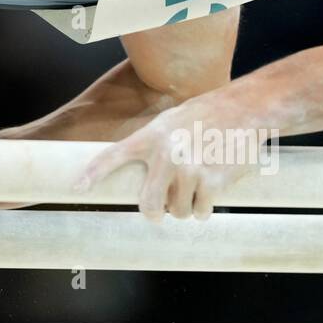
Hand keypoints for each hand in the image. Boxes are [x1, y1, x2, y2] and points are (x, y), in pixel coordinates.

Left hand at [73, 101, 261, 220]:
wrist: (244, 110)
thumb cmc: (206, 115)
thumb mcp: (170, 121)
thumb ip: (153, 144)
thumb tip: (143, 177)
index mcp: (151, 136)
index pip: (114, 155)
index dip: (93, 173)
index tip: (77, 187)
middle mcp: (166, 154)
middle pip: (148, 205)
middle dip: (154, 212)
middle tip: (159, 210)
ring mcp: (189, 170)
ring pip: (178, 211)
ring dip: (186, 207)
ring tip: (195, 187)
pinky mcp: (212, 182)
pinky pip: (201, 212)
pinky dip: (205, 208)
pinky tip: (211, 190)